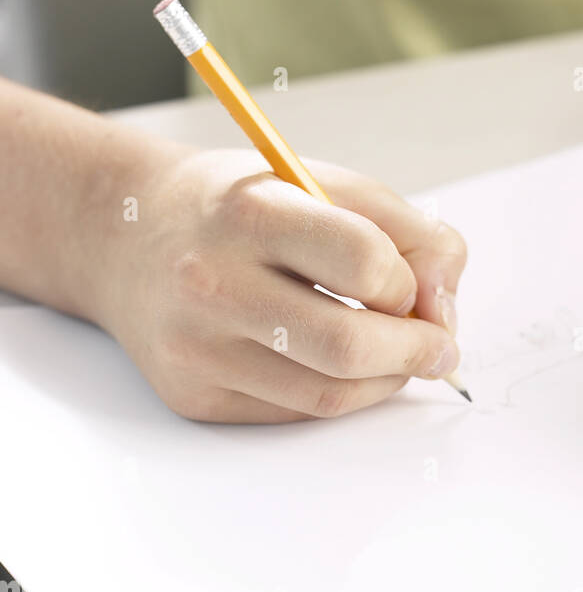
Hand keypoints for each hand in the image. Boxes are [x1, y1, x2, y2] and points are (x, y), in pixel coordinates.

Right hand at [92, 147, 466, 422]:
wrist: (127, 232)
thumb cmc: (239, 203)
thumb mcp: (321, 180)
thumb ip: (404, 228)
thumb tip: (446, 305)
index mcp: (252, 211)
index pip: (362, 259)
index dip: (407, 279)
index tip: (414, 283)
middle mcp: (213, 281)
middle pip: (347, 344)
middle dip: (416, 349)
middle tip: (440, 344)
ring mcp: (196, 346)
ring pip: (327, 393)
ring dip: (387, 381)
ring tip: (402, 356)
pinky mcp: (192, 394)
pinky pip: (293, 411)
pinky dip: (339, 393)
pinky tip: (346, 365)